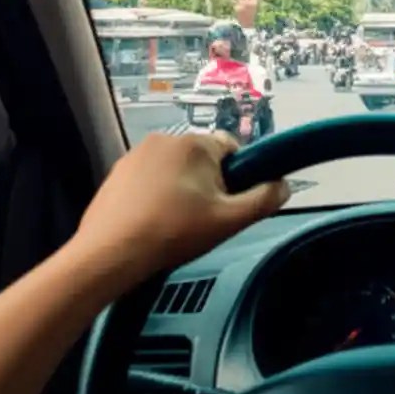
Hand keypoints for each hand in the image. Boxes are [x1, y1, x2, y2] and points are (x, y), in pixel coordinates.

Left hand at [72, 131, 288, 283]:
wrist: (110, 254)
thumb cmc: (173, 233)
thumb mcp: (230, 221)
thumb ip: (264, 200)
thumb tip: (284, 185)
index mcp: (195, 143)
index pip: (232, 148)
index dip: (237, 177)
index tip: (228, 204)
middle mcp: (164, 139)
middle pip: (203, 160)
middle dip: (208, 185)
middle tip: (203, 219)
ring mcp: (135, 155)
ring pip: (175, 170)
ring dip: (181, 190)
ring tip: (175, 225)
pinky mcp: (116, 173)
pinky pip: (148, 179)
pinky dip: (155, 196)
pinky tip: (152, 223)